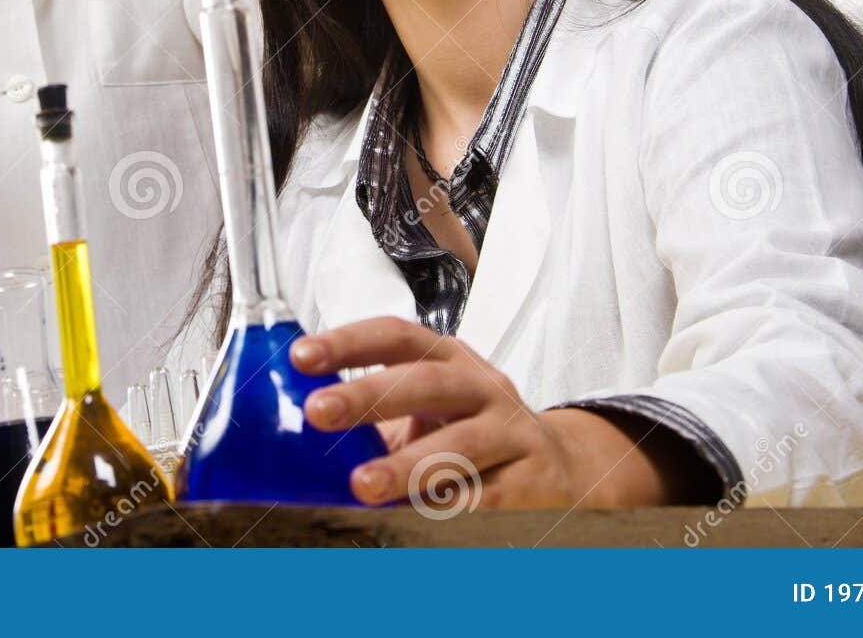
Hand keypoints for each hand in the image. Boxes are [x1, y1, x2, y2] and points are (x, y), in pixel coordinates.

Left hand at [292, 316, 688, 509]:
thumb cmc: (476, 436)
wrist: (570, 469)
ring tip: (362, 486)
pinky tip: (415, 525)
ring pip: (460, 446)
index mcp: (450, 361)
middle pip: (427, 383)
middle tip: (319, 411)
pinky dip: (452, 513)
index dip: (350, 341)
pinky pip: (488, 500)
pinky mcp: (535, 483)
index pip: (397, 337)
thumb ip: (379, 416)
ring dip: (409, 466)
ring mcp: (513, 434)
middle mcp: (483, 388)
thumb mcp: (435, 409)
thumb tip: (291, 436)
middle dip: (370, 396)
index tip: (301, 356)